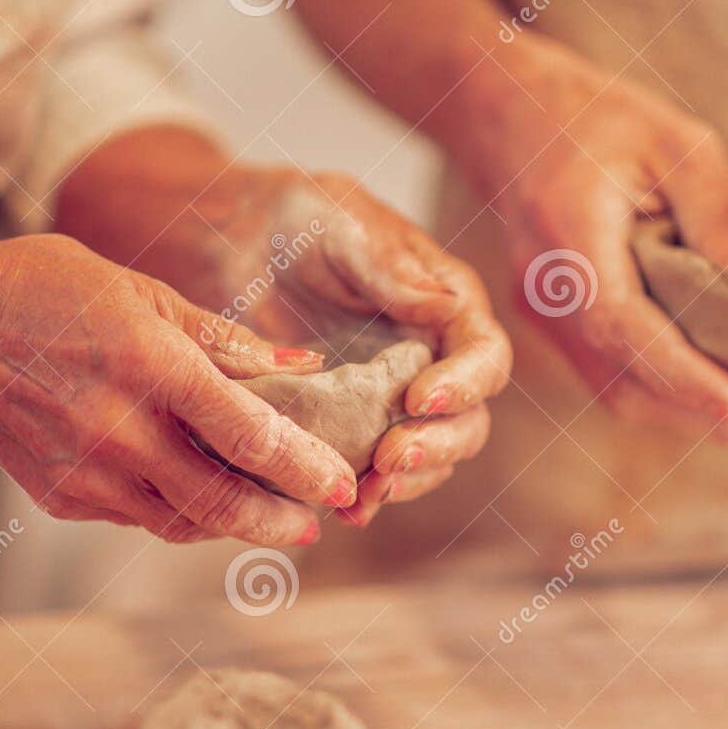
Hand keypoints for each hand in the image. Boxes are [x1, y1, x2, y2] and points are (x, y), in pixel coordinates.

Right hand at [0, 235, 357, 544]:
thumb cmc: (47, 291)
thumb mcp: (144, 293)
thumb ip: (226, 341)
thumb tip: (304, 368)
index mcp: (150, 366)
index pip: (249, 435)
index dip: (305, 469)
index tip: (342, 486)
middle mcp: (120, 431)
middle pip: (222, 503)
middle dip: (280, 522)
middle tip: (316, 524)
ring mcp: (87, 473)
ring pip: (183, 522)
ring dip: (233, 524)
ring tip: (270, 513)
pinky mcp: (63, 498)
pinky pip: (139, 516)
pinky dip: (179, 510)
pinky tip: (199, 490)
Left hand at [63, 126, 514, 528]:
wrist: (243, 245)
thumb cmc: (303, 219)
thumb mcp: (345, 229)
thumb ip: (392, 269)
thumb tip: (445, 308)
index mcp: (450, 307)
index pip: (484, 356)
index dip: (464, 385)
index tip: (420, 400)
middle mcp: (435, 359)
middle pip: (466, 422)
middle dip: (433, 447)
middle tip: (387, 461)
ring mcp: (399, 400)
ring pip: (429, 460)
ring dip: (404, 485)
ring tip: (362, 497)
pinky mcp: (360, 428)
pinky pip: (377, 473)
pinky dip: (365, 494)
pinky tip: (340, 510)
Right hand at [459, 35, 727, 442]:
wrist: (510, 118)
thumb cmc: (596, 118)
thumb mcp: (675, 143)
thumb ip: (718, 217)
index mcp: (567, 236)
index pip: (619, 325)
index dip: (679, 373)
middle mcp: (545, 291)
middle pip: (623, 381)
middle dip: (703, 415)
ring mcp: (544, 316)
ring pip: (617, 391)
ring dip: (691, 413)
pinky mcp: (556, 324)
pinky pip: (612, 373)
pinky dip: (667, 390)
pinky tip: (722, 387)